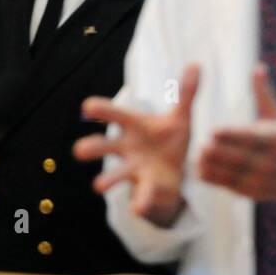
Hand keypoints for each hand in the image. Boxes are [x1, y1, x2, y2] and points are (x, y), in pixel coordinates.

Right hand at [74, 63, 199, 226]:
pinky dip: (140, 202)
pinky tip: (138, 210)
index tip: (88, 106)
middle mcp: (128, 148)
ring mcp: (135, 169)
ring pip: (117, 174)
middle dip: (93, 147)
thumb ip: (186, 93)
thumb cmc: (169, 140)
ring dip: (109, 179)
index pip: (116, 115)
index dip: (101, 110)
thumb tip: (196, 65)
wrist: (176, 171)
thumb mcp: (180, 116)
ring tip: (98, 186)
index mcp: (134, 127)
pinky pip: (142, 196)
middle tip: (79, 150)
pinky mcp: (148, 188)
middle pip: (107, 146)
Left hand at [197, 65, 275, 204]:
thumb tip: (257, 68)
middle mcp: (270, 161)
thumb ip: (264, 94)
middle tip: (200, 145)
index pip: (251, 138)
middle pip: (240, 157)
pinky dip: (214, 179)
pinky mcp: (254, 192)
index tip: (214, 131)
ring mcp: (262, 179)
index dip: (232, 135)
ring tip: (196, 156)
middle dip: (219, 152)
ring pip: (233, 173)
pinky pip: (230, 186)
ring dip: (213, 166)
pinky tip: (198, 170)